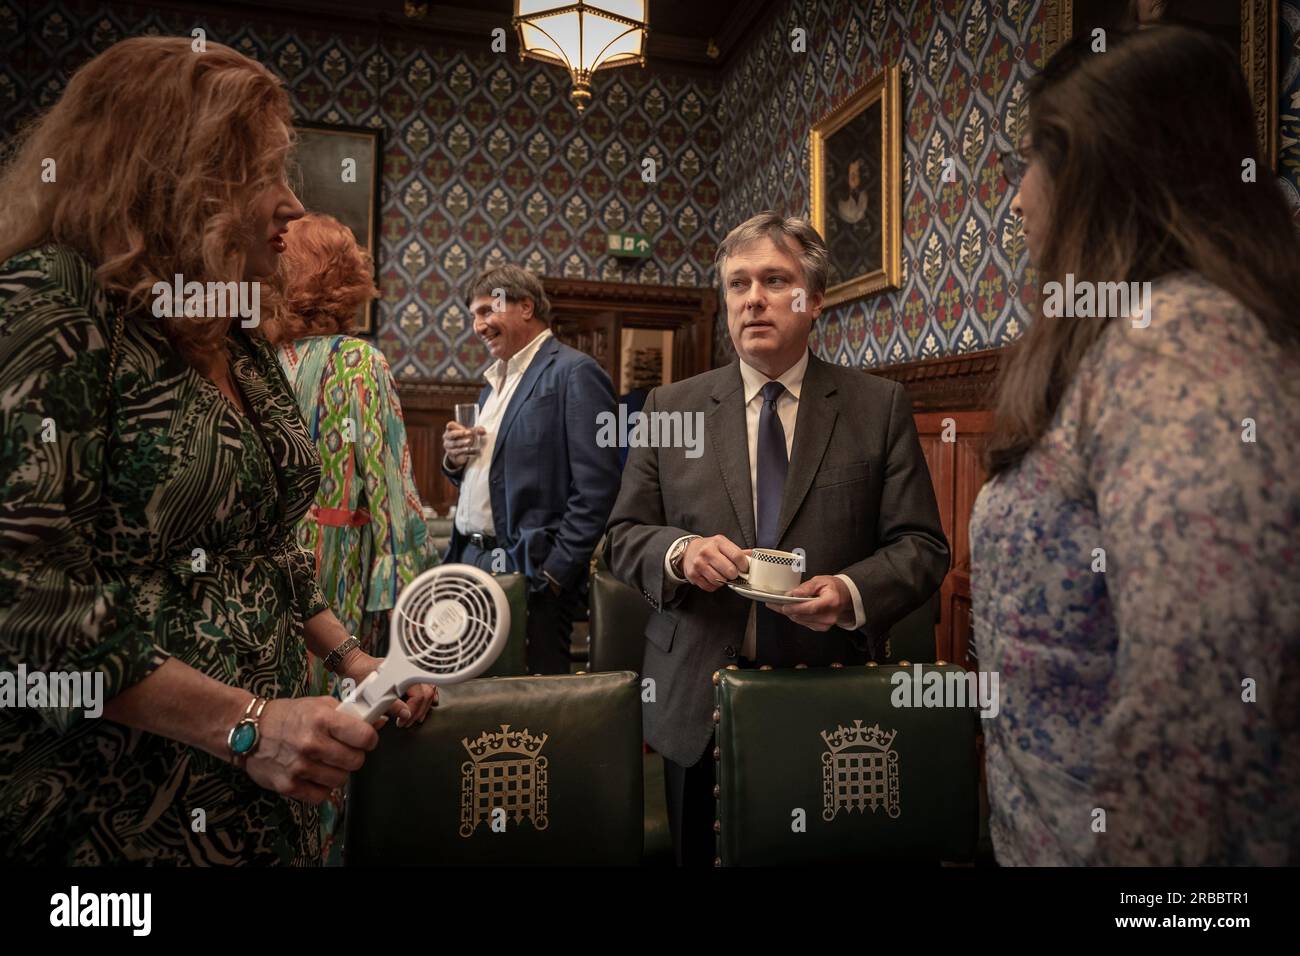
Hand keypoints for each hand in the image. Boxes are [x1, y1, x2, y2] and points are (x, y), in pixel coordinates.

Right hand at [244, 697, 378, 803]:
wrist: (248, 730)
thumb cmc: (286, 715)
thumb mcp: (318, 705)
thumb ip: (349, 714)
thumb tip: (379, 723)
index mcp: (322, 720)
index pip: (364, 737)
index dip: (369, 739)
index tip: (364, 739)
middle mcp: (312, 744)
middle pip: (356, 762)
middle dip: (354, 756)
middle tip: (343, 750)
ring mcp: (300, 767)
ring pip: (341, 780)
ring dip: (337, 772)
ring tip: (325, 761)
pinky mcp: (289, 786)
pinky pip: (321, 796)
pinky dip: (321, 788)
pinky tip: (314, 775)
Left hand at [340, 652, 437, 728]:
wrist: (356, 664)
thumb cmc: (360, 675)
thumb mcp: (371, 692)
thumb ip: (389, 705)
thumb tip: (404, 714)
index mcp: (402, 673)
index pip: (419, 695)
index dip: (412, 711)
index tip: (402, 722)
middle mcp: (409, 671)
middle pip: (427, 693)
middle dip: (419, 712)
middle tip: (407, 722)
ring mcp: (411, 672)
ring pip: (430, 689)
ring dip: (425, 705)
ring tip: (417, 717)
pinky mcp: (409, 675)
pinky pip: (428, 684)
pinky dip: (430, 695)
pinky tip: (429, 703)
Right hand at [443, 421, 484, 467]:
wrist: (460, 452)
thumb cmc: (464, 438)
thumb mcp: (470, 433)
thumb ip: (477, 430)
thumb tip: (483, 431)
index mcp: (450, 429)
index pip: (450, 425)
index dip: (457, 426)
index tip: (466, 428)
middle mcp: (447, 437)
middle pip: (451, 434)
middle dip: (460, 434)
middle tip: (469, 433)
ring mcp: (448, 446)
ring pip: (454, 444)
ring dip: (462, 442)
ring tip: (469, 441)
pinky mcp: (451, 454)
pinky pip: (455, 452)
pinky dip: (462, 450)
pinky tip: (468, 449)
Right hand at [681, 535, 748, 591]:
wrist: (689, 550)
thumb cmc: (710, 548)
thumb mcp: (724, 544)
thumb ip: (739, 552)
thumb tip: (754, 557)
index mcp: (718, 542)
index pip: (737, 556)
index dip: (744, 566)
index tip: (744, 568)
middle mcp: (707, 551)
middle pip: (729, 570)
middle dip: (734, 575)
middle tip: (732, 573)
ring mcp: (699, 563)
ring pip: (719, 580)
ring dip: (723, 581)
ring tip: (721, 574)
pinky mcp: (693, 574)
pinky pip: (710, 586)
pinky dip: (714, 585)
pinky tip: (712, 578)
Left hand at [766, 575, 851, 631]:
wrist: (843, 596)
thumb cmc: (832, 587)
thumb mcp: (820, 580)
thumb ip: (807, 587)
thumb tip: (795, 594)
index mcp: (831, 602)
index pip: (811, 608)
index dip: (795, 608)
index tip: (783, 605)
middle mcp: (830, 616)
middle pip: (803, 616)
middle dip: (787, 609)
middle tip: (774, 602)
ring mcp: (826, 624)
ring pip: (801, 620)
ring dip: (789, 613)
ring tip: (779, 605)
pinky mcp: (821, 628)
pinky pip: (803, 623)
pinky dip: (796, 616)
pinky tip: (791, 609)